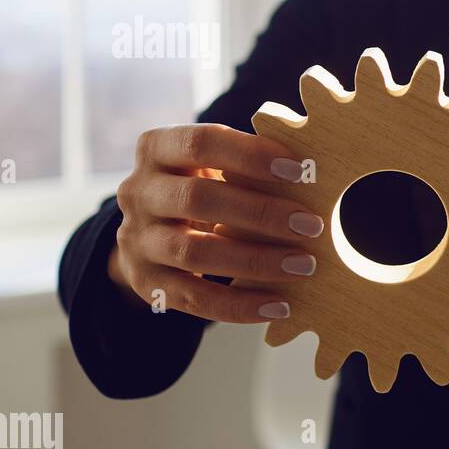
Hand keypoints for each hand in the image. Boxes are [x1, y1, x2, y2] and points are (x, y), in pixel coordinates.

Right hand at [109, 123, 323, 322]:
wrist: (153, 233)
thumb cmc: (207, 187)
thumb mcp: (216, 164)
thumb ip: (250, 164)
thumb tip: (309, 171)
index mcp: (157, 149)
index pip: (200, 143)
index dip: (249, 155)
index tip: (298, 169)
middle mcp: (138, 192)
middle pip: (196, 198)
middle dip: (260, 213)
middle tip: (312, 226)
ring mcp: (136, 240)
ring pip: (193, 252)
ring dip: (255, 261)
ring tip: (303, 266)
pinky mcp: (146, 283)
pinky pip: (194, 298)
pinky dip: (239, 305)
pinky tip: (279, 305)